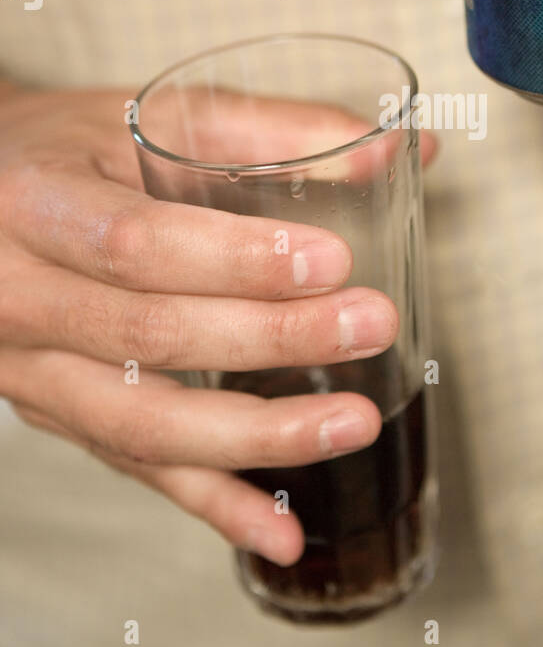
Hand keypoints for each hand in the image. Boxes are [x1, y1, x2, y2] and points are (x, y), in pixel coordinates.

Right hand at [0, 84, 425, 565]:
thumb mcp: (145, 115)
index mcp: (34, 206)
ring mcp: (32, 372)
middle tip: (370, 326)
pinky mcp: (56, 417)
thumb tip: (400, 151)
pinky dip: (213, 505)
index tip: (331, 259)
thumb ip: (270, 129)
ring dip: (258, 435)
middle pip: (151, 335)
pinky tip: (283, 532)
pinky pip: (136, 469)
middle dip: (273, 339)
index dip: (236, 260)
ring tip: (351, 424)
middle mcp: (20, 298)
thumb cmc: (60, 150)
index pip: (135, 245)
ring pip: (143, 423)